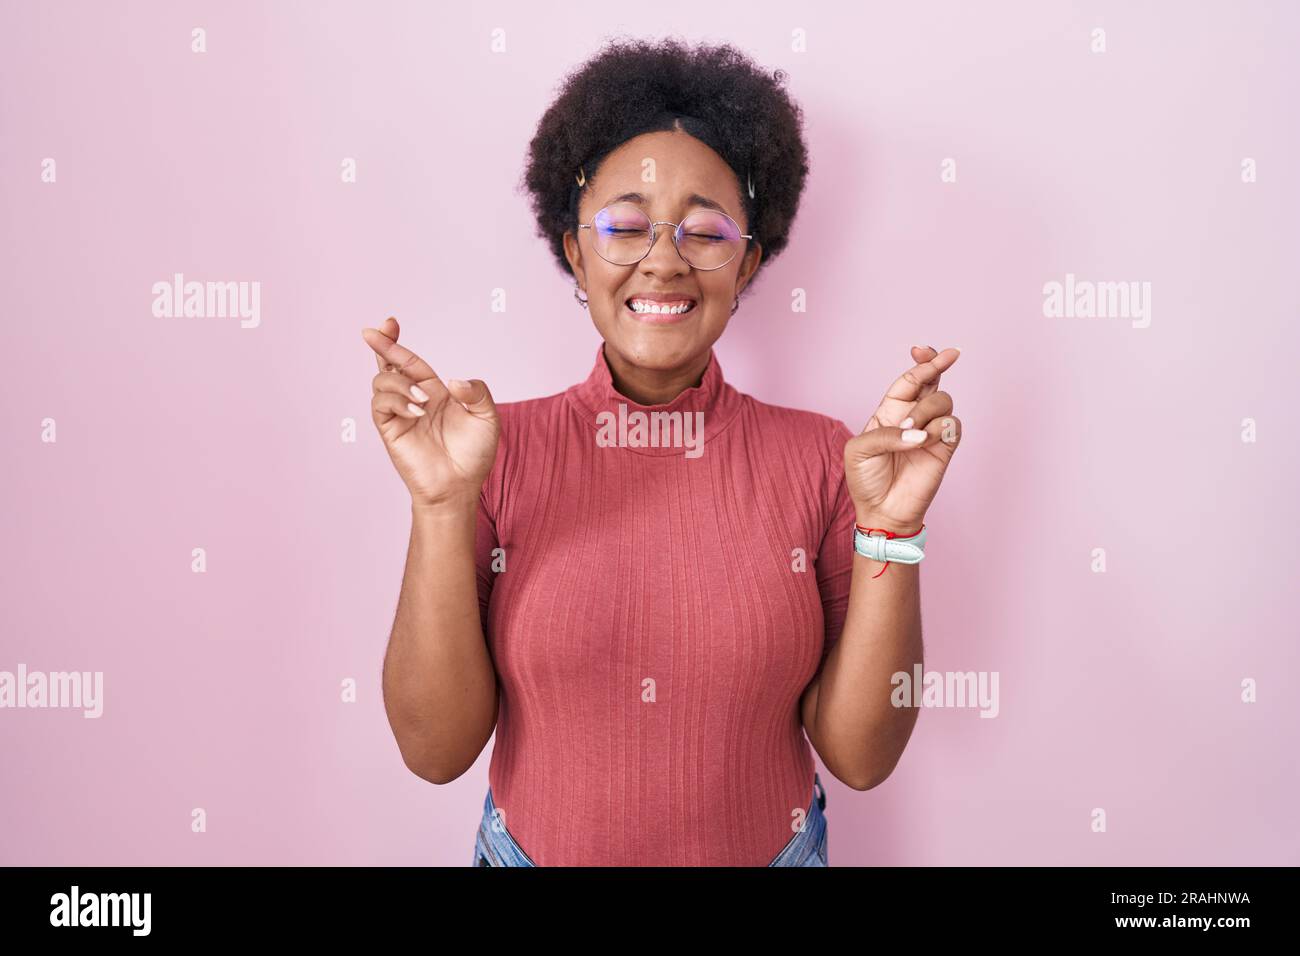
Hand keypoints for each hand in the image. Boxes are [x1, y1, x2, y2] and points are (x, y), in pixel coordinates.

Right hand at [362, 317, 499, 509]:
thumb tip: (452, 380)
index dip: (397, 342)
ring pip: (382, 382)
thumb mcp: (488, 417)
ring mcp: (400, 415)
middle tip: (375, 333)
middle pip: (389, 365)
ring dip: (401, 383)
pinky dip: (397, 400)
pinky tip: (418, 410)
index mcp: (434, 392)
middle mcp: (413, 399)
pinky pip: (381, 405)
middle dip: (382, 346)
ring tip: (424, 401)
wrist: (460, 487)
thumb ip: (477, 392)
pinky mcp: (390, 430)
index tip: (389, 322)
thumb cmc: (474, 455)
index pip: (411, 361)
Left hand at [844, 345, 963, 532]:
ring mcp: (931, 431)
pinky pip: (953, 425)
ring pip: (944, 400)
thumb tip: (917, 432)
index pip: (911, 379)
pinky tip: (924, 441)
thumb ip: (886, 434)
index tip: (923, 349)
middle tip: (938, 365)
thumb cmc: (866, 480)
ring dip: (927, 409)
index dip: (922, 361)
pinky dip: (939, 428)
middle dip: (936, 366)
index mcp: (891, 410)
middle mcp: (914, 416)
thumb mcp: (860, 450)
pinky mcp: (945, 447)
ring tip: (912, 431)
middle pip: (933, 380)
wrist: (881, 511)